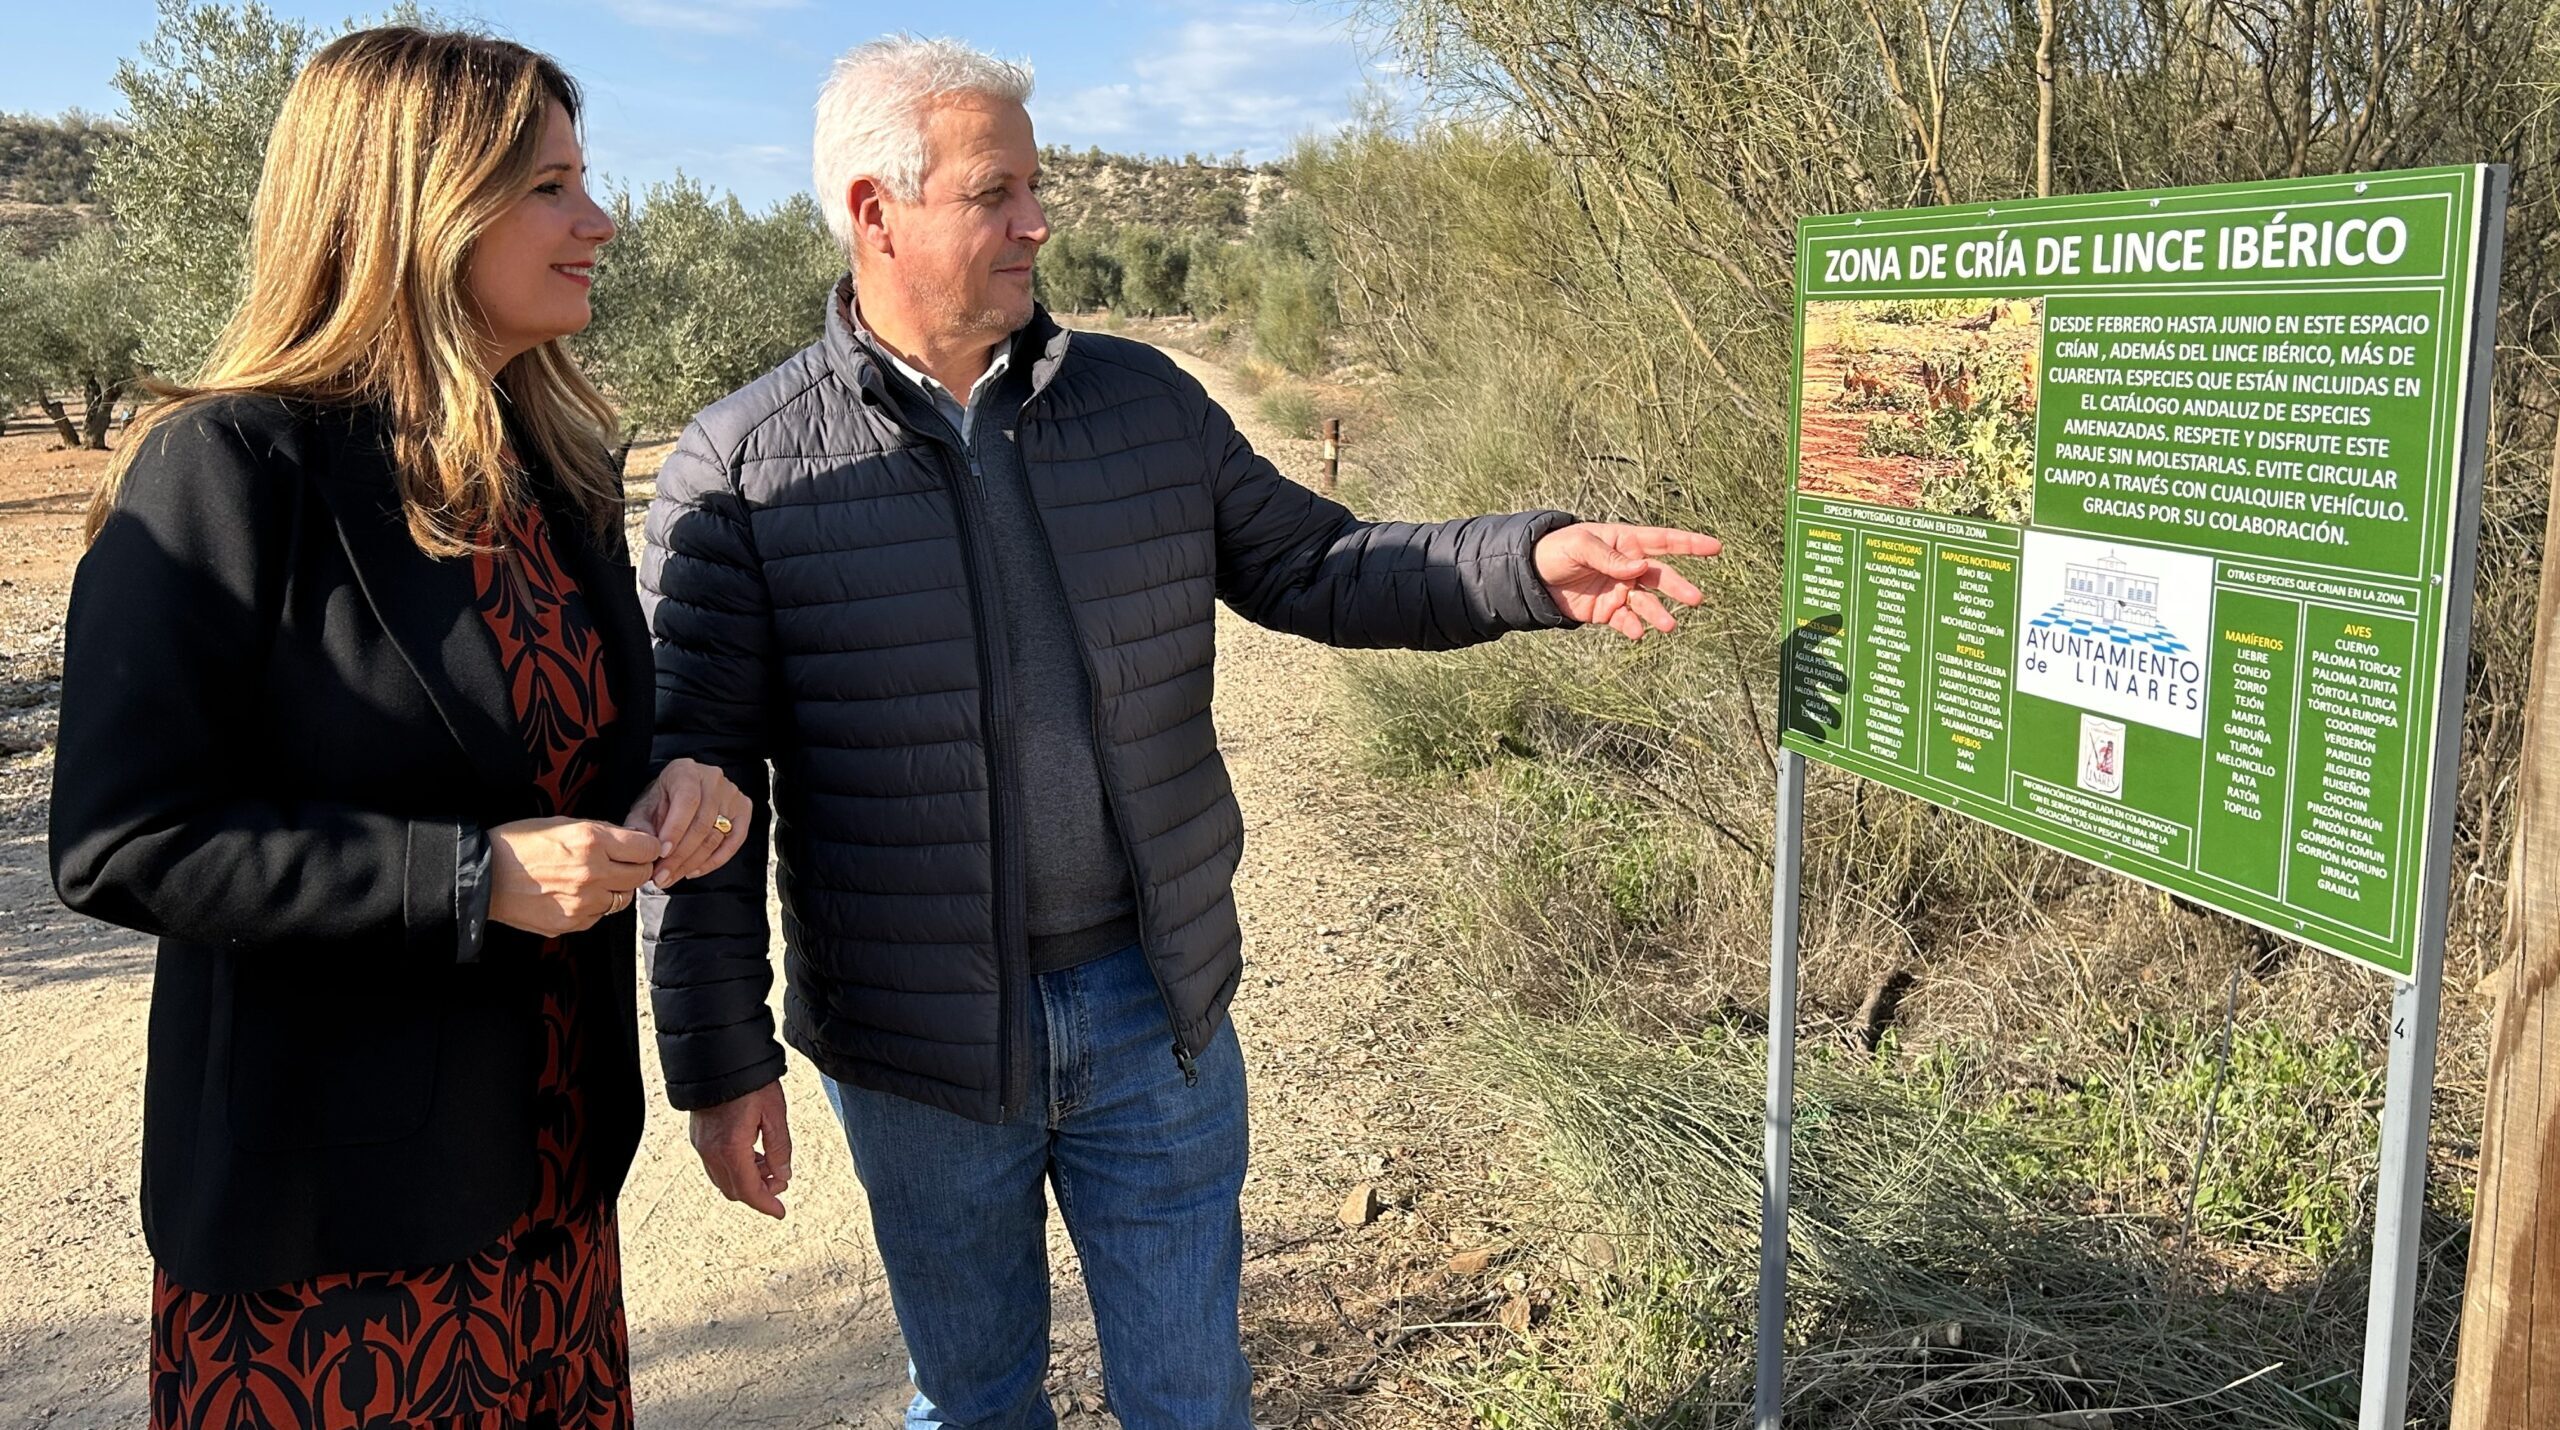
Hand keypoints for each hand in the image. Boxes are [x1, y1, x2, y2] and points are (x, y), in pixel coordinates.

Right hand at [487, 817, 660, 936]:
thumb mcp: (562, 824)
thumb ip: (601, 832)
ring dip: (616, 888)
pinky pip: (600, 915)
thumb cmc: (519, 844)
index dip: (648, 847)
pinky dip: (595, 906)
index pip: (647, 849)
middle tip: (624, 863)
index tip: (644, 848)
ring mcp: (584, 902)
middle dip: (637, 868)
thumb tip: (630, 840)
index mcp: (591, 841)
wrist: (484, 877)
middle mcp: (593, 873)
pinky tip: (575, 894)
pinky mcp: (574, 923)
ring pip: (623, 898)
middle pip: (641, 876)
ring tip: (594, 878)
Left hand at [626, 757, 753, 887]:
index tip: (661, 854)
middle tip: (662, 876)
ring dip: (692, 862)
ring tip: (672, 877)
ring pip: (716, 836)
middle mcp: (712, 779)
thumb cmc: (660, 801)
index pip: (687, 801)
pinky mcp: (744, 809)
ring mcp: (731, 794)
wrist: (678, 793)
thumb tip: (647, 849)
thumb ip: (641, 827)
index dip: (675, 830)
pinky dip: (714, 861)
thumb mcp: (643, 810)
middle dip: (680, 856)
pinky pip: (734, 842)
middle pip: (702, 823)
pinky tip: (694, 870)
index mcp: (685, 771)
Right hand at [690, 1080, 792, 1218]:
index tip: (780, 1212)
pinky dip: (735, 1168)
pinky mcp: (698, 1136)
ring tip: (770, 1165)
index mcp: (731, 1148)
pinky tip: (753, 1154)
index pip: (749, 1190)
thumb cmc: (749, 1081)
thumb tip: (783, 1175)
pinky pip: (716, 1164)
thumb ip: (780, 1148)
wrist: (719, 1058)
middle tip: (780, 1182)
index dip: (766, 1205)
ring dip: (747, 1180)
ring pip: (723, 1179)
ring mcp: (701, 1144)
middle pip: (734, 1190)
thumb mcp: (775, 1113)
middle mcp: (710, 1151)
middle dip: (759, 1192)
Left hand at [1533, 522, 1722, 639]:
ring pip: (1647, 603)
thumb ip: (1610, 557)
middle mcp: (1628, 568)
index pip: (1663, 541)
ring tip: (1669, 626)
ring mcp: (1620, 591)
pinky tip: (1636, 633)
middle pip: (1660, 577)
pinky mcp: (1607, 612)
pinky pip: (1626, 621)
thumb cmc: (1556, 550)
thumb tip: (1638, 568)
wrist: (1531, 576)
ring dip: (1659, 614)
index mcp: (1625, 543)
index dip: (1690, 544)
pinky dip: (1633, 628)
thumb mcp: (1580, 546)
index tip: (1716, 548)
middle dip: (1679, 587)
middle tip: (1696, 598)